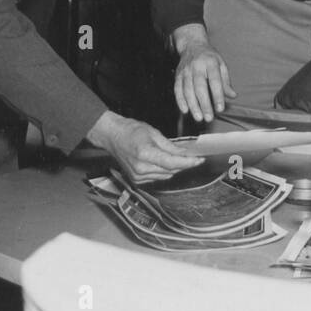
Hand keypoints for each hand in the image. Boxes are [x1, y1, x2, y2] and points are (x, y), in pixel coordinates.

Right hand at [88, 111, 203, 182]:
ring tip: (175, 157)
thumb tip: (184, 153)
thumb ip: (170, 146)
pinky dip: (163, 171)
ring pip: (165, 175)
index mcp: (145, 154)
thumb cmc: (130, 130)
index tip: (199, 160)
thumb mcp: (153, 133)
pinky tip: (161, 162)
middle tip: (193, 157)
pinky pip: (157, 178)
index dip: (188, 162)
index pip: (172, 162)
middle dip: (183, 164)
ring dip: (173, 168)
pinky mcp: (137, 180)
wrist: (112, 136)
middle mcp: (141, 168)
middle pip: (171, 170)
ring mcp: (138, 176)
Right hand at [171, 24, 235, 122]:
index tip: (220, 109)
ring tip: (199, 117)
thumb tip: (233, 96)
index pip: (215, 81)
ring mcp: (186, 71)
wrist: (192, 45)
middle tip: (209, 117)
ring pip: (187, 90)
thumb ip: (226, 81)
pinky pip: (177, 89)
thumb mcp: (221, 65)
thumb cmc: (209, 57)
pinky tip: (185, 110)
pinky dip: (180, 101)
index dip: (218, 96)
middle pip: (199, 87)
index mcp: (211, 63)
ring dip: (193, 105)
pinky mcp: (178, 75)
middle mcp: (197, 66)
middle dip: (204, 104)